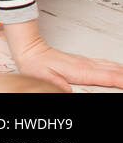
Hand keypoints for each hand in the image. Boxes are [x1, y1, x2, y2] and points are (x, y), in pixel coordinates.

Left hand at [5, 21, 122, 90]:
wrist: (29, 50)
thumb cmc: (35, 64)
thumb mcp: (44, 78)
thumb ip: (58, 86)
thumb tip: (69, 92)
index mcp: (80, 71)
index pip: (108, 76)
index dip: (122, 80)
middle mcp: (85, 64)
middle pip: (113, 70)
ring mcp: (84, 61)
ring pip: (110, 65)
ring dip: (122, 70)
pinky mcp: (82, 61)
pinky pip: (104, 63)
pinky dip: (115, 67)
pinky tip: (117, 68)